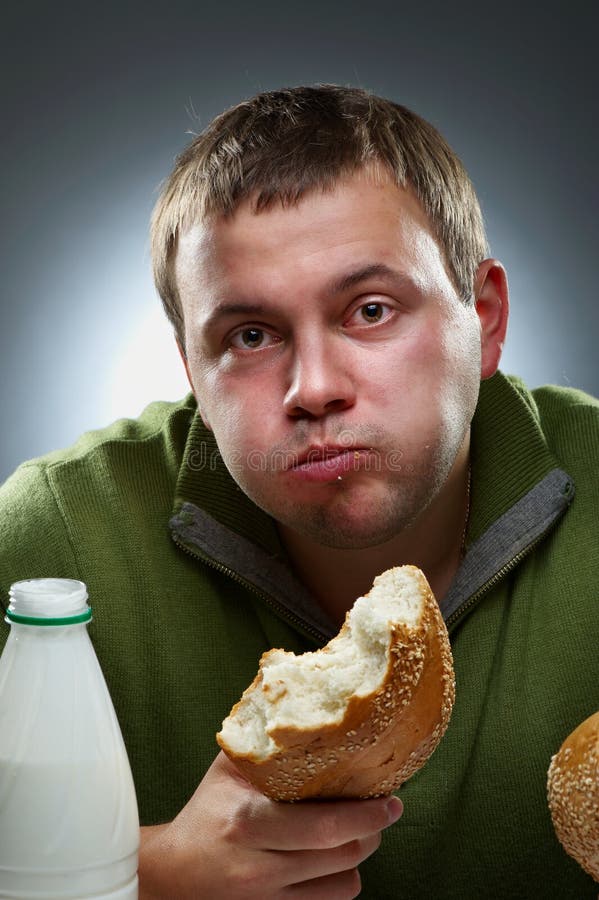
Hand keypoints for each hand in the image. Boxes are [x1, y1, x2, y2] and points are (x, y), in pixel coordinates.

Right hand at [139, 750, 402, 898]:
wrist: (172, 873)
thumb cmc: (206, 812)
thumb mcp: (228, 769)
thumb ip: (262, 738)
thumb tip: (295, 692)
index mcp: (248, 822)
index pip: (325, 826)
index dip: (367, 814)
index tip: (389, 797)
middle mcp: (260, 866)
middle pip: (343, 854)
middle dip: (374, 829)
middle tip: (387, 809)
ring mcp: (268, 898)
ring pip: (343, 883)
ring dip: (360, 855)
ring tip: (363, 830)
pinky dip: (342, 879)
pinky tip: (337, 857)